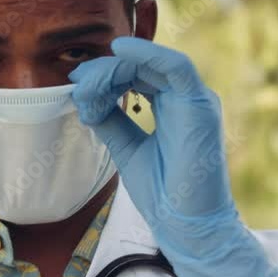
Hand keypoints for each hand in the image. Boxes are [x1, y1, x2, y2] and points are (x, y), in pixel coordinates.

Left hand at [69, 37, 277, 276]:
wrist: (185, 226)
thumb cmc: (163, 193)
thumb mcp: (126, 148)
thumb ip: (111, 120)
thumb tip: (86, 98)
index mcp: (172, 107)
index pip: (137, 75)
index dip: (106, 74)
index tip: (77, 83)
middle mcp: (187, 99)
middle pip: (142, 67)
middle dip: (105, 70)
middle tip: (77, 80)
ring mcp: (196, 100)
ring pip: (153, 63)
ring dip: (115, 68)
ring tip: (87, 80)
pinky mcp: (200, 106)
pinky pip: (175, 67)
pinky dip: (147, 53)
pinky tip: (119, 50)